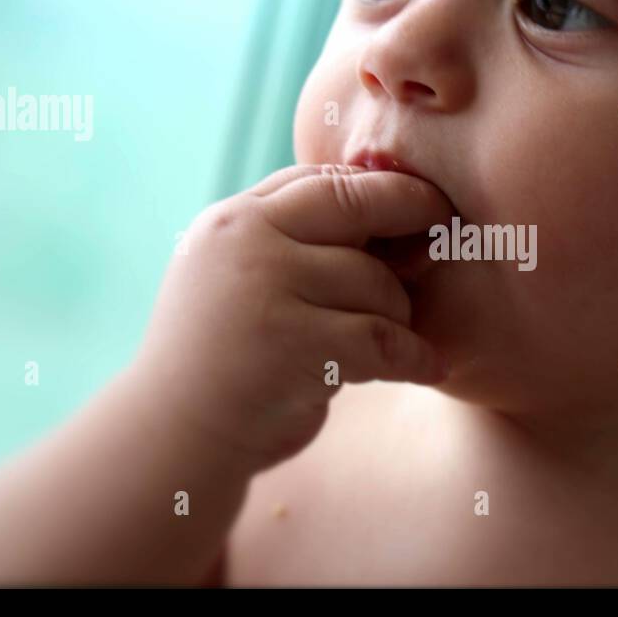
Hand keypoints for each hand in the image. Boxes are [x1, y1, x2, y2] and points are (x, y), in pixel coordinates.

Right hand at [133, 164, 453, 464]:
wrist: (174, 436)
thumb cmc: (222, 360)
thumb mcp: (239, 281)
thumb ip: (293, 245)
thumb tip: (395, 216)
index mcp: (232, 221)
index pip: (318, 180)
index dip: (375, 189)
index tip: (417, 203)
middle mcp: (245, 241)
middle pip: (354, 205)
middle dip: (411, 210)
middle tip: (443, 229)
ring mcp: (267, 289)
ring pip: (375, 281)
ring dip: (397, 314)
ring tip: (392, 340)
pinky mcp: (295, 344)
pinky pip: (382, 338)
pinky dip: (414, 356)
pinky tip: (430, 367)